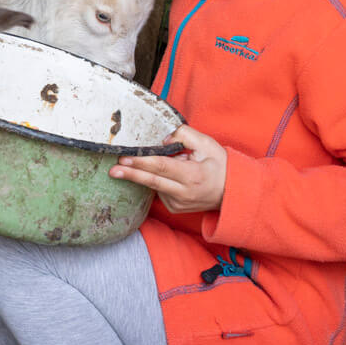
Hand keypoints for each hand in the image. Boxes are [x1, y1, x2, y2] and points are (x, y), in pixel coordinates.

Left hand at [109, 125, 226, 213]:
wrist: (233, 193)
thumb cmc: (220, 166)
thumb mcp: (208, 144)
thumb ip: (185, 135)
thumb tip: (162, 141)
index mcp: (192, 176)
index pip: (161, 167)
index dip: (141, 162)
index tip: (124, 158)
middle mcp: (184, 193)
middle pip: (151, 181)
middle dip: (130, 174)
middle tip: (112, 170)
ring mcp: (178, 204)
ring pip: (155, 186)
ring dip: (146, 174)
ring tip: (154, 165)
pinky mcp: (175, 208)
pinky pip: (160, 191)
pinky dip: (158, 181)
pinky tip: (168, 176)